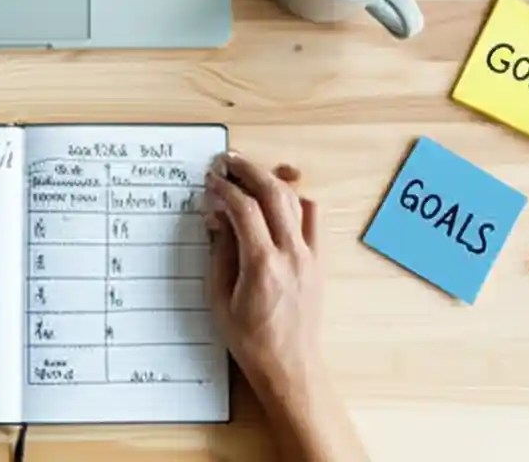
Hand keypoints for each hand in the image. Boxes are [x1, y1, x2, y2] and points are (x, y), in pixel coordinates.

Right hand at [203, 151, 367, 461]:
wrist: (290, 366)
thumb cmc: (250, 341)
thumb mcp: (219, 299)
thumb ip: (219, 253)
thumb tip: (218, 217)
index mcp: (262, 266)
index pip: (244, 210)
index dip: (224, 189)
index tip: (210, 180)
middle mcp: (291, 255)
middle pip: (273, 194)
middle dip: (248, 170)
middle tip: (228, 161)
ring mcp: (309, 256)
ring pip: (295, 200)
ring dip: (271, 179)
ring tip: (250, 171)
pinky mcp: (318, 260)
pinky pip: (312, 218)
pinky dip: (295, 200)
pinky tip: (278, 198)